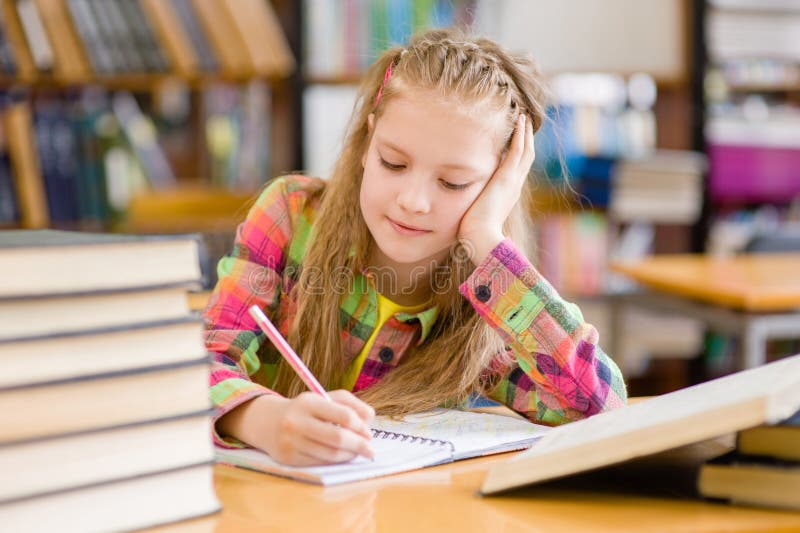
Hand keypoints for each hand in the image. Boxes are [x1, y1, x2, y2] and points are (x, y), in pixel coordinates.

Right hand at [221, 390, 375, 465]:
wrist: (269, 422)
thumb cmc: (306, 409)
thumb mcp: (325, 399)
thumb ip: (351, 404)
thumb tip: (370, 418)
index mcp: (309, 402)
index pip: (343, 415)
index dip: (360, 427)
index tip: (368, 433)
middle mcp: (297, 421)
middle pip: (337, 438)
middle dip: (359, 445)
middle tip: (370, 450)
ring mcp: (291, 441)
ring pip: (330, 454)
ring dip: (349, 455)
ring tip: (357, 453)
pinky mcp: (288, 458)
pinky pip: (319, 463)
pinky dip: (335, 462)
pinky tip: (341, 457)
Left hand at [458, 113, 534, 264]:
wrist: (480, 237)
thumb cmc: (474, 231)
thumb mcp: (475, 213)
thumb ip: (473, 205)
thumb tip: (462, 205)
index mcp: (507, 194)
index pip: (516, 168)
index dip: (519, 153)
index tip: (517, 139)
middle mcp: (514, 186)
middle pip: (525, 157)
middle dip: (526, 139)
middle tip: (525, 121)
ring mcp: (512, 181)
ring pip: (525, 151)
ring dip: (525, 133)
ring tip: (523, 116)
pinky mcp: (506, 178)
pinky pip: (518, 151)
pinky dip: (521, 135)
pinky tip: (520, 121)